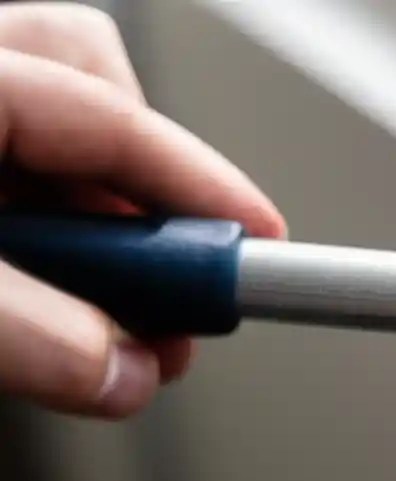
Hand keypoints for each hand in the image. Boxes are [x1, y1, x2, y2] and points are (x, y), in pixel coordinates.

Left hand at [0, 2, 284, 417]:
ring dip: (98, 213)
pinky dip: (44, 223)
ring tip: (97, 296)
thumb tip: (122, 374)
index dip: (206, 192)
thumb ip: (26, 335)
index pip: (117, 121)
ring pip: (54, 123)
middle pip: (96, 93)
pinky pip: (13, 162)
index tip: (270, 255)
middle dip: (152, 193)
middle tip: (172, 287)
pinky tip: (34, 281)